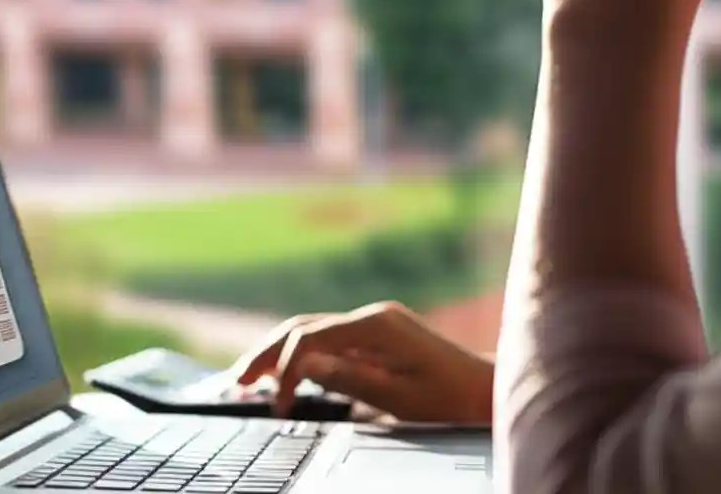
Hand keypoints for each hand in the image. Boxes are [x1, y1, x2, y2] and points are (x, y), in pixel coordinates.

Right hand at [231, 302, 493, 422]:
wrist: (484, 391)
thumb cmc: (447, 398)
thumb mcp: (396, 397)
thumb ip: (348, 379)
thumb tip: (304, 366)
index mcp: (376, 325)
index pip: (311, 338)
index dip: (283, 369)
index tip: (273, 403)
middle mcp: (372, 316)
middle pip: (304, 327)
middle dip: (267, 352)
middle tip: (236, 380)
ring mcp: (374, 323)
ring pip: (313, 331)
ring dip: (279, 352)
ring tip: (248, 375)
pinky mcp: (377, 336)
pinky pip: (330, 340)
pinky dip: (302, 355)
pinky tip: (285, 372)